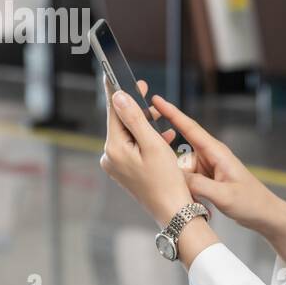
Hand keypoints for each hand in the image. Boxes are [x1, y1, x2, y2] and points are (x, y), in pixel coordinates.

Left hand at [99, 76, 193, 226]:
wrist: (174, 212)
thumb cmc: (166, 180)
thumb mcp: (152, 144)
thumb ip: (134, 118)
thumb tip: (118, 96)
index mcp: (114, 149)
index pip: (114, 112)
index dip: (118, 91)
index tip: (114, 72)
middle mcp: (110, 157)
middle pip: (121, 123)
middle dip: (134, 108)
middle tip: (144, 89)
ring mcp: (117, 166)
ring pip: (129, 135)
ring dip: (144, 125)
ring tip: (159, 119)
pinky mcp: (126, 171)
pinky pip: (134, 148)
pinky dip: (146, 140)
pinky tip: (163, 138)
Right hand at [149, 92, 282, 234]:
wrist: (265, 214)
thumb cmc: (251, 202)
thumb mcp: (224, 196)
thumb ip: (198, 185)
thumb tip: (175, 177)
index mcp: (216, 152)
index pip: (189, 128)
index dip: (171, 113)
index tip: (156, 100)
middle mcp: (210, 156)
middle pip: (180, 155)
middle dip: (175, 170)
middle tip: (187, 189)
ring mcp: (208, 167)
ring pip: (183, 171)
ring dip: (185, 186)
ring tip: (200, 203)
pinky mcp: (207, 178)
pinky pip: (189, 181)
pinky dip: (190, 192)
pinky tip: (200, 205)